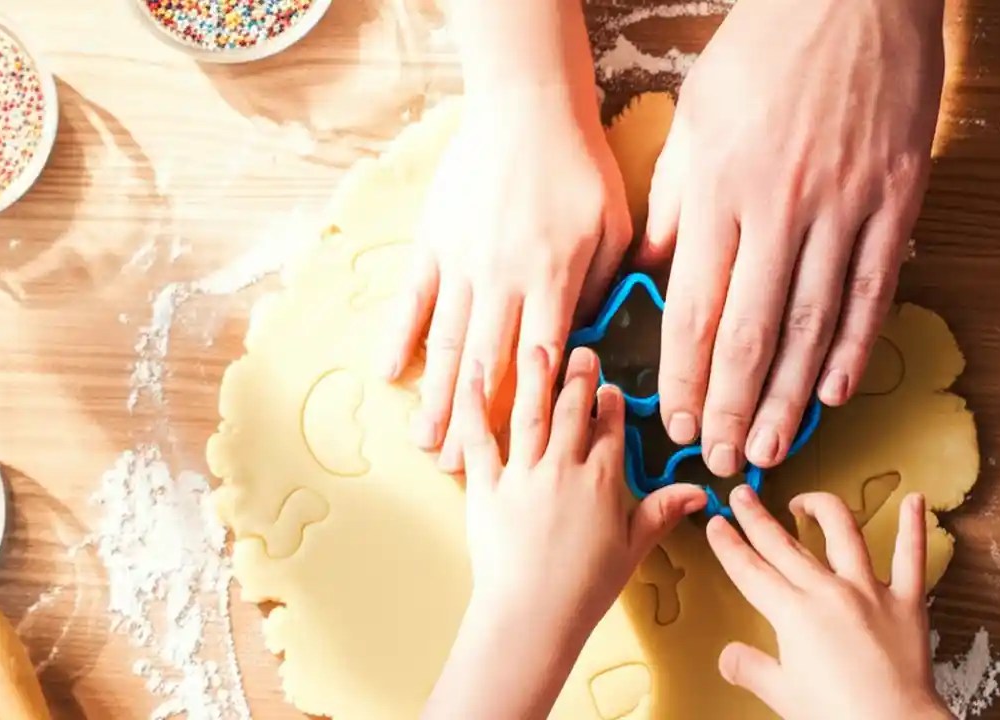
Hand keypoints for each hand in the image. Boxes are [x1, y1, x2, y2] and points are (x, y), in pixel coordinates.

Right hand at [379, 87, 630, 473]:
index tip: (515, 456)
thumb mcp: (613, 226)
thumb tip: (580, 338)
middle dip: (469, 424)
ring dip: (434, 395)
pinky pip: (412, 298)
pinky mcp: (433, 243)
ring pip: (445, 342)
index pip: (539, 362)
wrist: (527, 108)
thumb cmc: (579, 166)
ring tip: (421, 440)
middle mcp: (502, 281)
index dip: (525, 414)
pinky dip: (398, 336)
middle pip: (485, 366)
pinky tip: (387, 372)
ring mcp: (462, 263)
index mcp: (552, 281)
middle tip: (453, 470)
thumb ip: (599, 287)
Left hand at [421, 347, 704, 719]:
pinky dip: (473, 406)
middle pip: (573, 412)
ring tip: (539, 346)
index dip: (610, 406)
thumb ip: (661, 513)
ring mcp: (523, 475)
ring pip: (531, 413)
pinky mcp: (486, 487)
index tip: (609, 386)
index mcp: (601, 483)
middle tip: (581, 351)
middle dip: (578, 378)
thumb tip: (700, 493)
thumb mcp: (631, 550)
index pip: (609, 431)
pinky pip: (479, 438)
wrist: (532, 615)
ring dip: (536, 377)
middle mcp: (563, 469)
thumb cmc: (583, 590)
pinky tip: (472, 376)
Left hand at [642, 0, 943, 473]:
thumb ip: (673, 207)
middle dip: (733, 407)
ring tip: (773, 448)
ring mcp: (845, 207)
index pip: (696, 307)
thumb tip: (655, 282)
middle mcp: (780, 207)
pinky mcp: (897, 200)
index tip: (676, 423)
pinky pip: (873, 288)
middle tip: (721, 459)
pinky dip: (854, 346)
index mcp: (719, 189)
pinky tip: (834, 391)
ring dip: (791, 397)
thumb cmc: (762, 55)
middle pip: (752, 332)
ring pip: (813, 323)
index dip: (686, 376)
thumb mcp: (693, 123)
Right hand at [706, 488, 949, 719]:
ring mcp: (869, 591)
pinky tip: (914, 500)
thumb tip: (729, 656)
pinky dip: (914, 526)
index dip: (729, 545)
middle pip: (782, 544)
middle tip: (742, 495)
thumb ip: (751, 669)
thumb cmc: (839, 717)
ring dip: (821, 508)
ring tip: (805, 499)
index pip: (750, 570)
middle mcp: (827, 591)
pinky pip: (911, 556)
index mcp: (792, 613)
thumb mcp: (782, 695)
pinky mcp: (906, 601)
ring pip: (842, 533)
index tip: (717, 524)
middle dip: (756, 516)